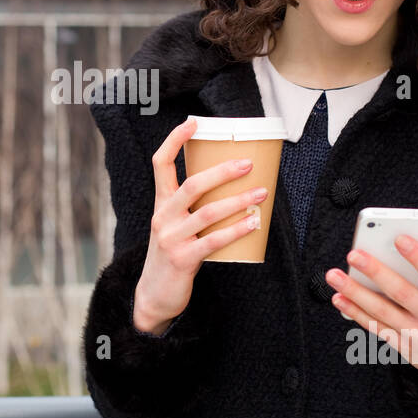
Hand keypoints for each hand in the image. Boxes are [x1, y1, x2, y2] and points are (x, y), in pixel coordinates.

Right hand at [134, 118, 269, 332]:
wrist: (155, 295)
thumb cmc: (173, 254)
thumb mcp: (174, 225)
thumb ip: (193, 207)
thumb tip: (233, 185)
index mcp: (161, 203)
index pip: (160, 164)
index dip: (174, 140)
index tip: (193, 123)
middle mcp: (162, 217)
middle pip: (192, 184)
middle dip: (223, 171)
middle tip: (249, 164)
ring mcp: (171, 238)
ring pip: (208, 212)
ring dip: (239, 201)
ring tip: (262, 194)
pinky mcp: (183, 259)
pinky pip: (213, 241)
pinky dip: (236, 230)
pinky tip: (253, 224)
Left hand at [324, 235, 417, 392]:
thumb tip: (387, 258)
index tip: (399, 238)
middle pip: (402, 293)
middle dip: (375, 271)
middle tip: (353, 254)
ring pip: (382, 312)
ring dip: (355, 292)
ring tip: (334, 276)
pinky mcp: (406, 349)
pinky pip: (376, 329)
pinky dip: (355, 313)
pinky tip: (340, 299)